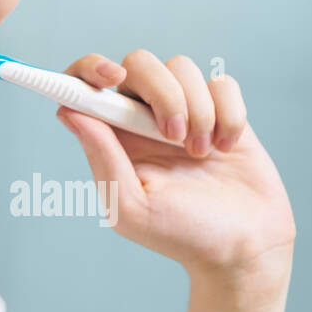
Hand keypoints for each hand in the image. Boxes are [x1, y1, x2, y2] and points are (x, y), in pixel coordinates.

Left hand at [56, 50, 294, 288]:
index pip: (87, 81)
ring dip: (197, 110)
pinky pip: (222, 83)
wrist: (243, 249)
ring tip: (201, 153)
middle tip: (174, 137)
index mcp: (113, 133)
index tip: (111, 78)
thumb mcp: (130, 206)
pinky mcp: (224, 110)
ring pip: (182, 67)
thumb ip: (101, 156)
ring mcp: (185, 108)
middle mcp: (144, 115)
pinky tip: (227, 147)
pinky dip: (228, 114)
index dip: (91, 68)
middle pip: (139, 63)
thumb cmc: (180, 234)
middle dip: (161, 93)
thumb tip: (68, 111)